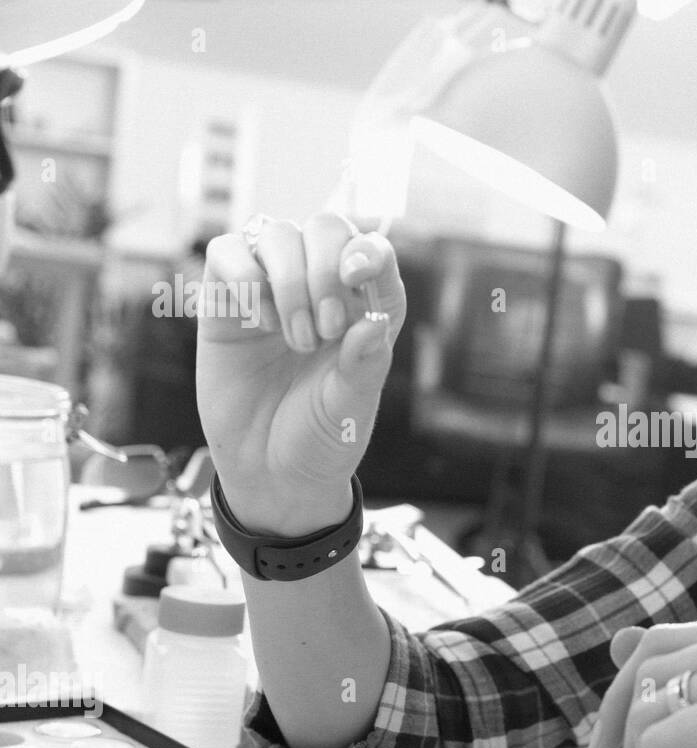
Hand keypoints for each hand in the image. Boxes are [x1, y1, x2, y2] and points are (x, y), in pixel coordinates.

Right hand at [195, 212, 405, 535]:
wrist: (269, 473)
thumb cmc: (320, 438)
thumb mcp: (351, 409)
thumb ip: (364, 366)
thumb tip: (372, 323)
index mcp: (366, 309)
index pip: (372, 252)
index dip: (366, 252)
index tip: (356, 277)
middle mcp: (321, 291)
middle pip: (325, 228)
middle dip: (325, 269)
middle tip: (327, 331)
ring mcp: (272, 292)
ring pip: (277, 234)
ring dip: (290, 282)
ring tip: (297, 339)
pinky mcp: (226, 303)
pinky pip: (227, 253)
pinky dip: (243, 276)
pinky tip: (259, 322)